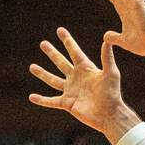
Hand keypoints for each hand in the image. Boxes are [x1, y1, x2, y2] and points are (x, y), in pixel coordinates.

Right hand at [28, 27, 138, 143]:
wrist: (109, 114)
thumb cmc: (112, 93)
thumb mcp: (111, 73)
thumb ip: (107, 57)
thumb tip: (106, 40)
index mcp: (86, 68)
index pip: (74, 51)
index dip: (67, 41)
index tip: (60, 30)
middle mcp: (76, 78)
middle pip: (61, 62)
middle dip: (52, 53)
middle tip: (43, 43)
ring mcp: (70, 90)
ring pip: (53, 80)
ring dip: (42, 73)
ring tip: (32, 67)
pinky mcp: (67, 103)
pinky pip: (51, 101)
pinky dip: (42, 100)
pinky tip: (32, 97)